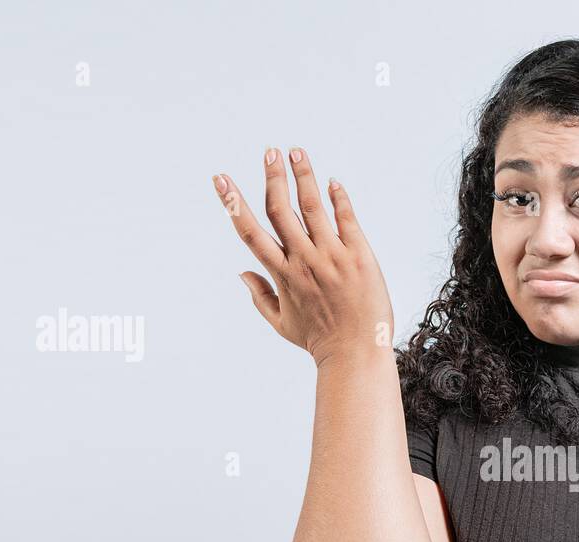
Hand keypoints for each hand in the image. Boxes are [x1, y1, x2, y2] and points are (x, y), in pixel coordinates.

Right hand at [213, 147, 393, 366]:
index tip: (220, 178)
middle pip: (281, 209)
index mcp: (281, 274)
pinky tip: (333, 182)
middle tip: (269, 151)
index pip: (250, 231)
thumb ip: (259, 296)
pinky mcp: (359, 256)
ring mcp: (332, 257)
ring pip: (313, 206)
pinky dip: (338, 198)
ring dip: (303, 175)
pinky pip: (346, 219)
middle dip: (272, 176)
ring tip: (296, 151)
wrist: (357, 354)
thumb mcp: (282, 323)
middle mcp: (304, 261)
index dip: (233, 202)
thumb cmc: (320, 340)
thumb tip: (241, 273)